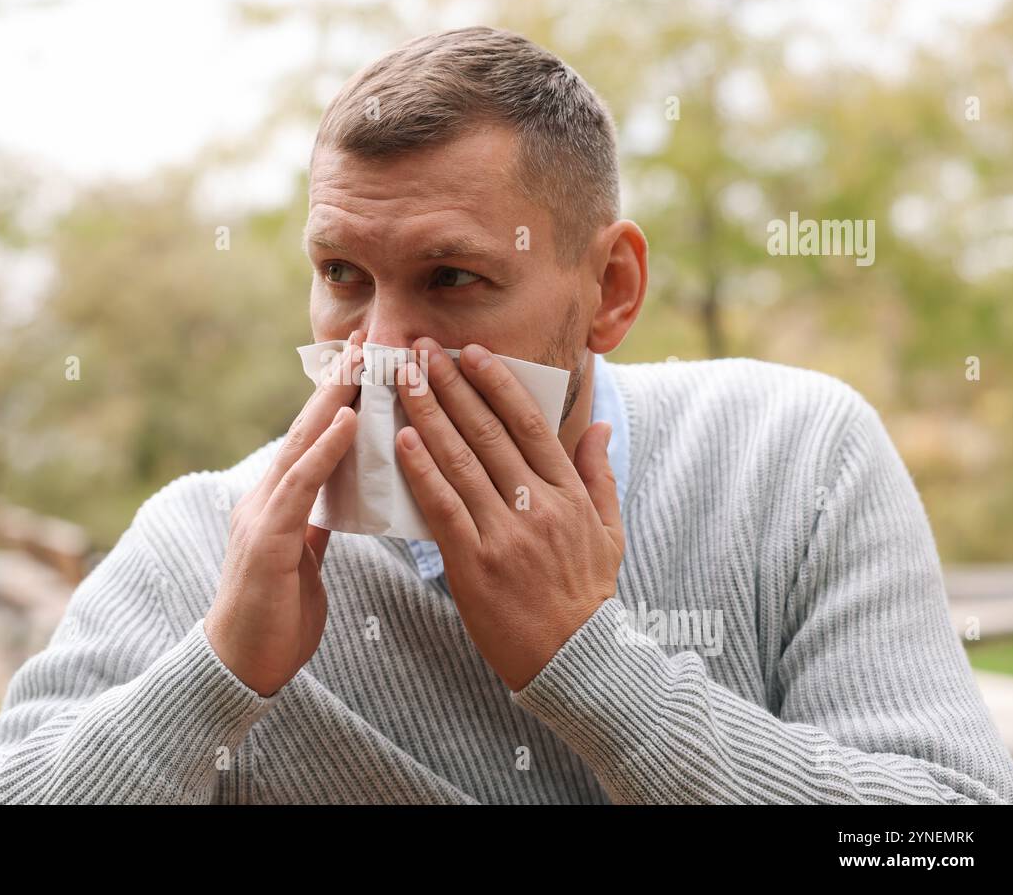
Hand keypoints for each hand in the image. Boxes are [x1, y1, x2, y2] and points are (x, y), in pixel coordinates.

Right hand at [205, 330, 363, 696]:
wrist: (240, 669)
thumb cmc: (275, 619)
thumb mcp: (304, 563)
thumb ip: (313, 526)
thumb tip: (337, 500)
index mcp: (275, 503)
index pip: (310, 442)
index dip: (335, 402)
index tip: (364, 365)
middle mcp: (263, 499)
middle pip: (304, 430)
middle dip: (335, 384)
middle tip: (366, 341)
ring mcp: (261, 517)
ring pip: (301, 445)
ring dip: (333, 400)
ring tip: (363, 363)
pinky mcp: (266, 542)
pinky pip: (301, 487)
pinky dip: (326, 450)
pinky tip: (350, 421)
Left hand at [393, 337, 624, 690]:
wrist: (576, 660)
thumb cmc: (587, 594)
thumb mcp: (609, 531)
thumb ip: (599, 474)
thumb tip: (599, 425)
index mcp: (568, 493)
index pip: (530, 423)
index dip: (498, 383)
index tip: (471, 352)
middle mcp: (538, 505)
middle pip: (489, 432)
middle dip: (453, 386)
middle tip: (422, 351)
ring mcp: (506, 533)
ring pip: (462, 461)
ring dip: (429, 415)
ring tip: (404, 380)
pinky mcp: (475, 563)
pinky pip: (443, 507)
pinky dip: (422, 470)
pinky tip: (403, 440)